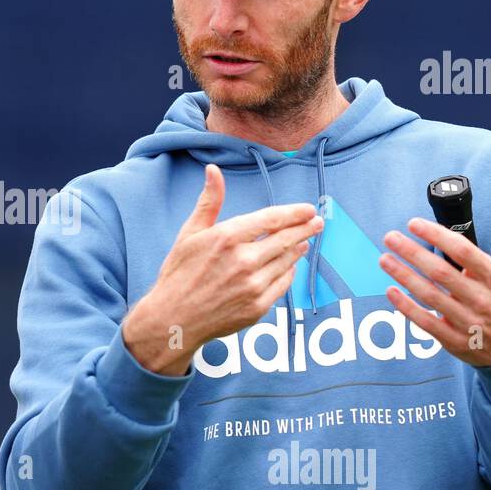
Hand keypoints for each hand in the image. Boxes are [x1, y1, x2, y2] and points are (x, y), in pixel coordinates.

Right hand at [123, 163, 323, 374]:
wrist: (173, 319)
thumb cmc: (179, 274)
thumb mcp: (189, 233)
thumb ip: (209, 201)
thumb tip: (213, 170)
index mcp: (226, 238)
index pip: (271, 219)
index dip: (294, 213)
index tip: (308, 209)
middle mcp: (243, 261)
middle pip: (285, 239)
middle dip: (305, 228)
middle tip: (317, 222)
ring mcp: (252, 286)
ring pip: (287, 261)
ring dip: (299, 248)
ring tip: (305, 241)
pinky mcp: (257, 307)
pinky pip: (282, 284)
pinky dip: (289, 272)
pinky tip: (290, 266)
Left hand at [378, 198, 490, 366]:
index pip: (463, 251)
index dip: (436, 235)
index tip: (413, 223)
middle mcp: (481, 299)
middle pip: (440, 272)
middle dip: (412, 252)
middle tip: (390, 238)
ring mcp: (467, 321)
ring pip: (429, 296)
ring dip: (403, 276)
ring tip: (384, 259)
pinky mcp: (455, 340)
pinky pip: (426, 322)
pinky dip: (406, 307)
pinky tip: (390, 291)